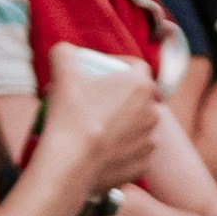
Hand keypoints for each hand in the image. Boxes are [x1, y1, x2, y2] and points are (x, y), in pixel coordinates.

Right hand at [37, 44, 165, 208]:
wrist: (72, 162)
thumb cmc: (71, 113)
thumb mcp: (62, 70)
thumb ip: (64, 52)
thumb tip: (65, 51)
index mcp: (141, 86)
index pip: (136, 66)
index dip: (117, 64)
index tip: (97, 71)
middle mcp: (154, 113)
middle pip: (135, 96)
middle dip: (115, 95)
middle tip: (88, 99)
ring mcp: (150, 141)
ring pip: (134, 124)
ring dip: (117, 122)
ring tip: (90, 125)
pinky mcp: (143, 164)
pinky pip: (130, 150)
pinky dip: (117, 147)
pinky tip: (96, 147)